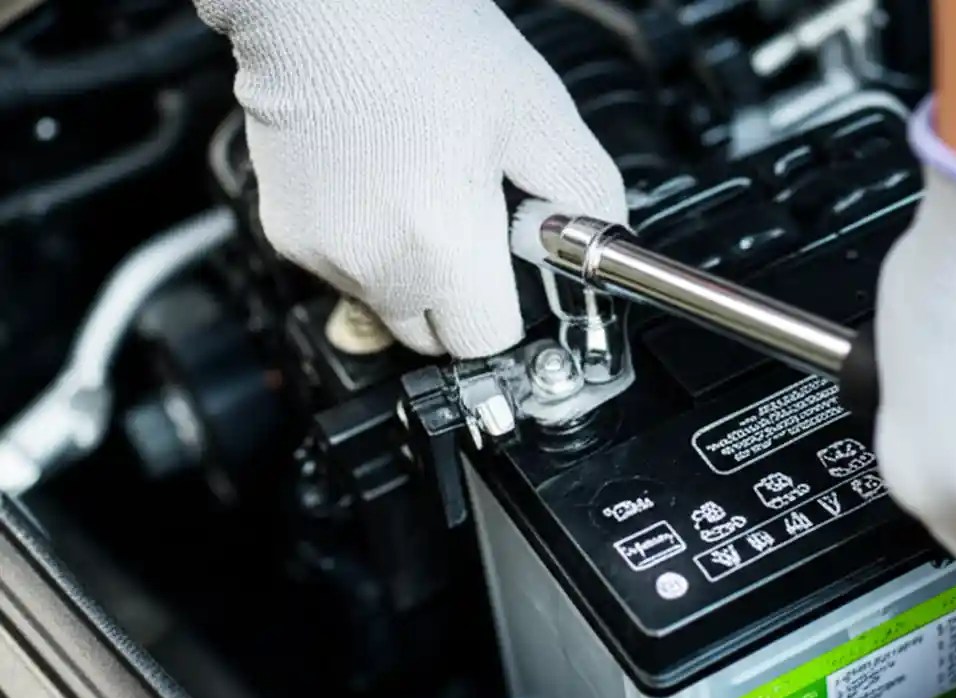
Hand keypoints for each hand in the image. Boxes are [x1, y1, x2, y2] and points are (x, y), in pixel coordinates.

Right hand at [193, 0, 626, 356]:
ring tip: (422, 190)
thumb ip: (584, 191)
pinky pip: (345, 271)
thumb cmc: (422, 42)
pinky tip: (380, 183)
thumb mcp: (537, 114)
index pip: (487, 341)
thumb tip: (604, 236)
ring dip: (411, 272)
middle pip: (433, 336)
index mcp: (442, 244)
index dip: (511, 311)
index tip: (516, 282)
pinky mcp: (286, 234)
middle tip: (472, 225)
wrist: (324, 4)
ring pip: (387, 304)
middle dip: (461, 299)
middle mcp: (374, 265)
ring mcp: (324, 254)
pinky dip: (367, 244)